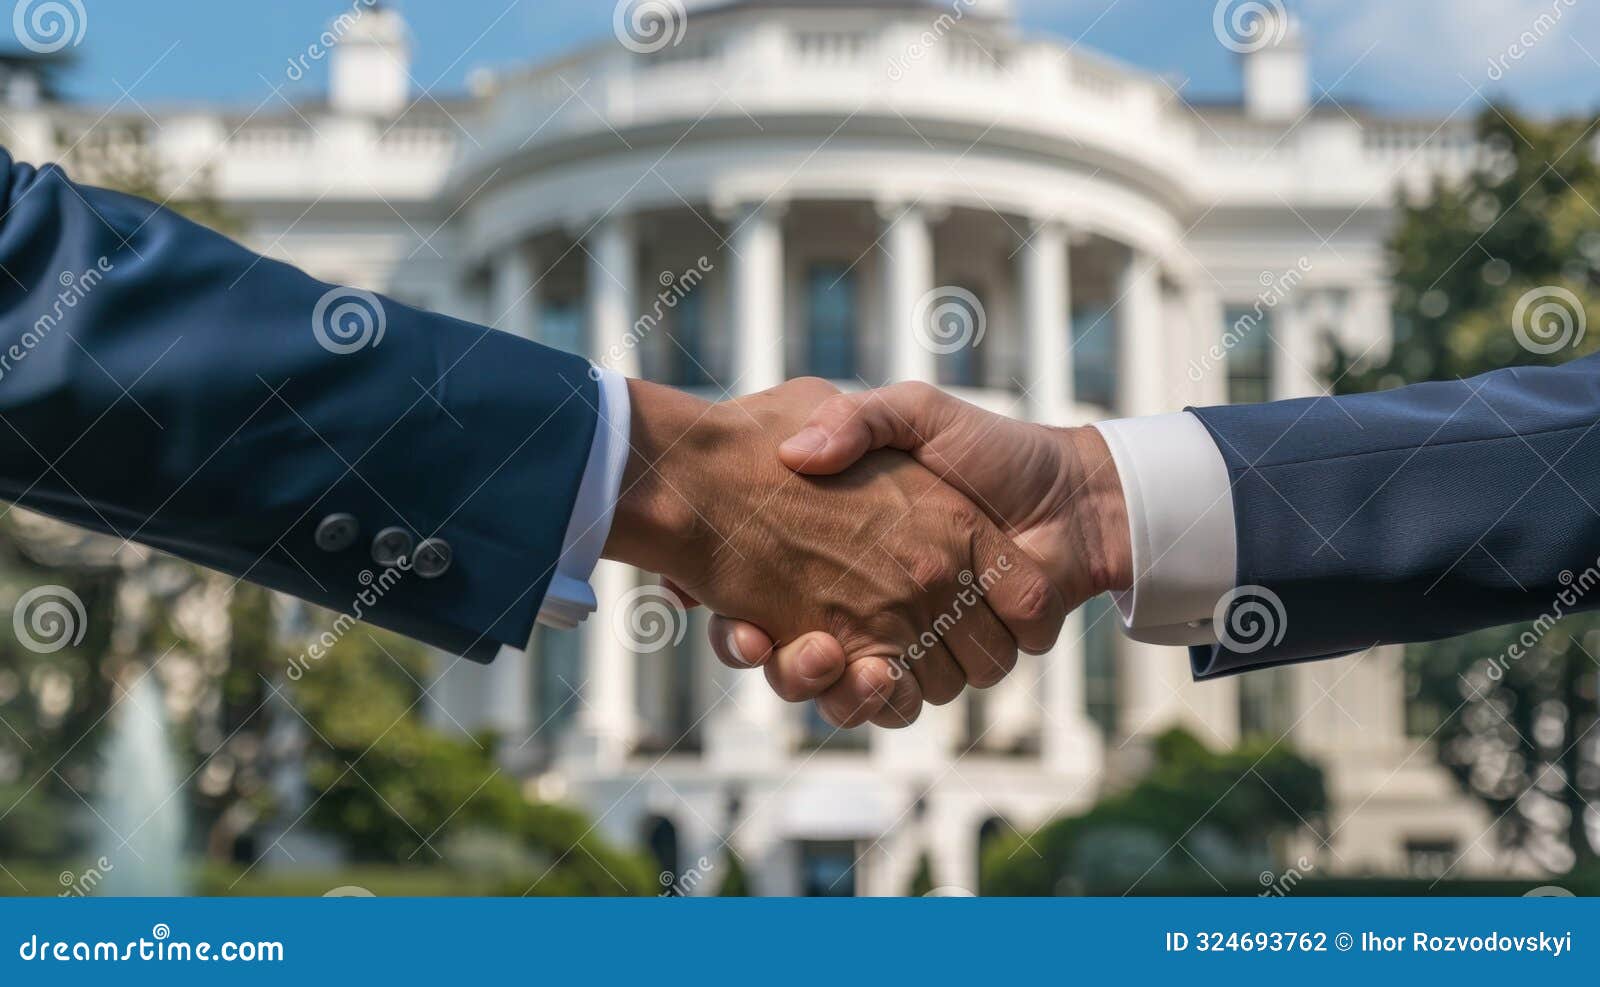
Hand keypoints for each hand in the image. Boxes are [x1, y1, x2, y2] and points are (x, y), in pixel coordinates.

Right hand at [705, 382, 1132, 718]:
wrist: (1073, 496)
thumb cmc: (992, 449)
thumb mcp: (914, 414)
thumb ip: (857, 418)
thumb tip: (796, 452)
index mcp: (844, 547)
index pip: (763, 592)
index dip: (735, 609)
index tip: (716, 604)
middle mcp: (865, 600)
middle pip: (793, 656)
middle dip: (774, 660)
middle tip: (761, 643)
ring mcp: (904, 637)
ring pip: (839, 688)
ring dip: (821, 684)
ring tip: (820, 655)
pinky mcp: (945, 663)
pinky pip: (897, 701)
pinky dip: (878, 699)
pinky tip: (873, 674)